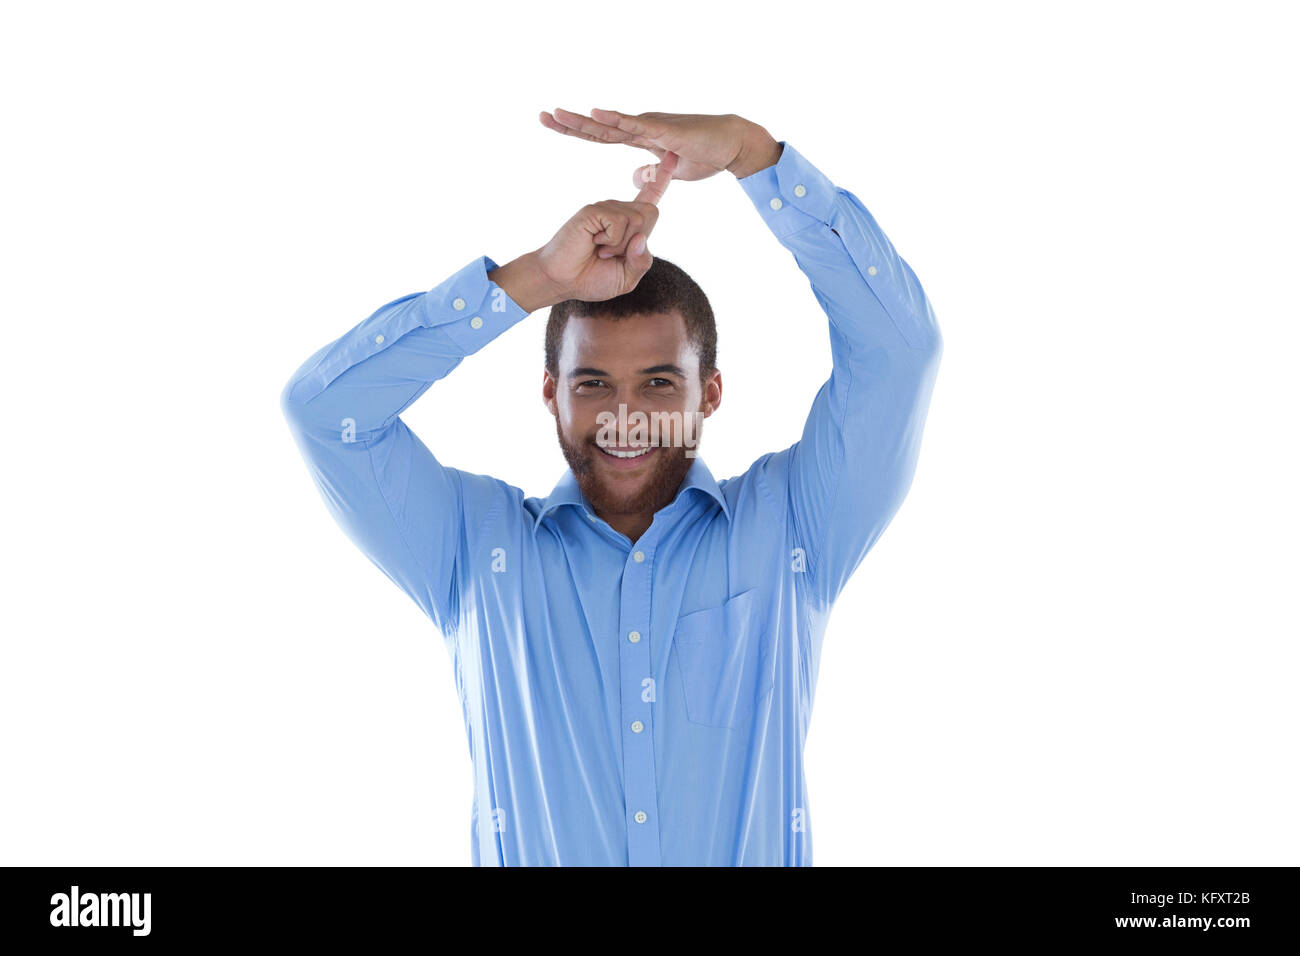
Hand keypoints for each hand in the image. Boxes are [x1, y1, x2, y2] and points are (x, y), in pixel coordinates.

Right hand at [533, 150, 676, 303]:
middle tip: (611, 254)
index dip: (662, 177)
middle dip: (638, 239)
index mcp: (629, 225)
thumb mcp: (627, 278)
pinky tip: (594, 243)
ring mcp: (605, 208)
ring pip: (637, 219)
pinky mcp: (594, 210)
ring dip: (621, 246)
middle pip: (651, 213)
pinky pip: (619, 222)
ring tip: (601, 250)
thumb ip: (641, 262)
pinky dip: (611, 241)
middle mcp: (618, 211)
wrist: (562, 282)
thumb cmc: (591, 279)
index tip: (673, 155)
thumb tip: (641, 238)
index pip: (651, 197)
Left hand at [539, 108, 773, 185]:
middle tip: (543, 116)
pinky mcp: (665, 131)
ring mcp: (652, 127)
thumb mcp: (671, 172)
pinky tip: (598, 115)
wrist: (732, 146)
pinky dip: (617, 121)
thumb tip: (635, 177)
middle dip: (570, 123)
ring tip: (559, 114)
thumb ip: (652, 173)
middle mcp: (641, 128)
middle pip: (599, 128)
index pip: (602, 135)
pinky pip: (637, 126)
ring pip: (612, 125)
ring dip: (585, 121)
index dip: (578, 131)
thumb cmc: (706, 155)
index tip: (553, 125)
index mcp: (640, 138)